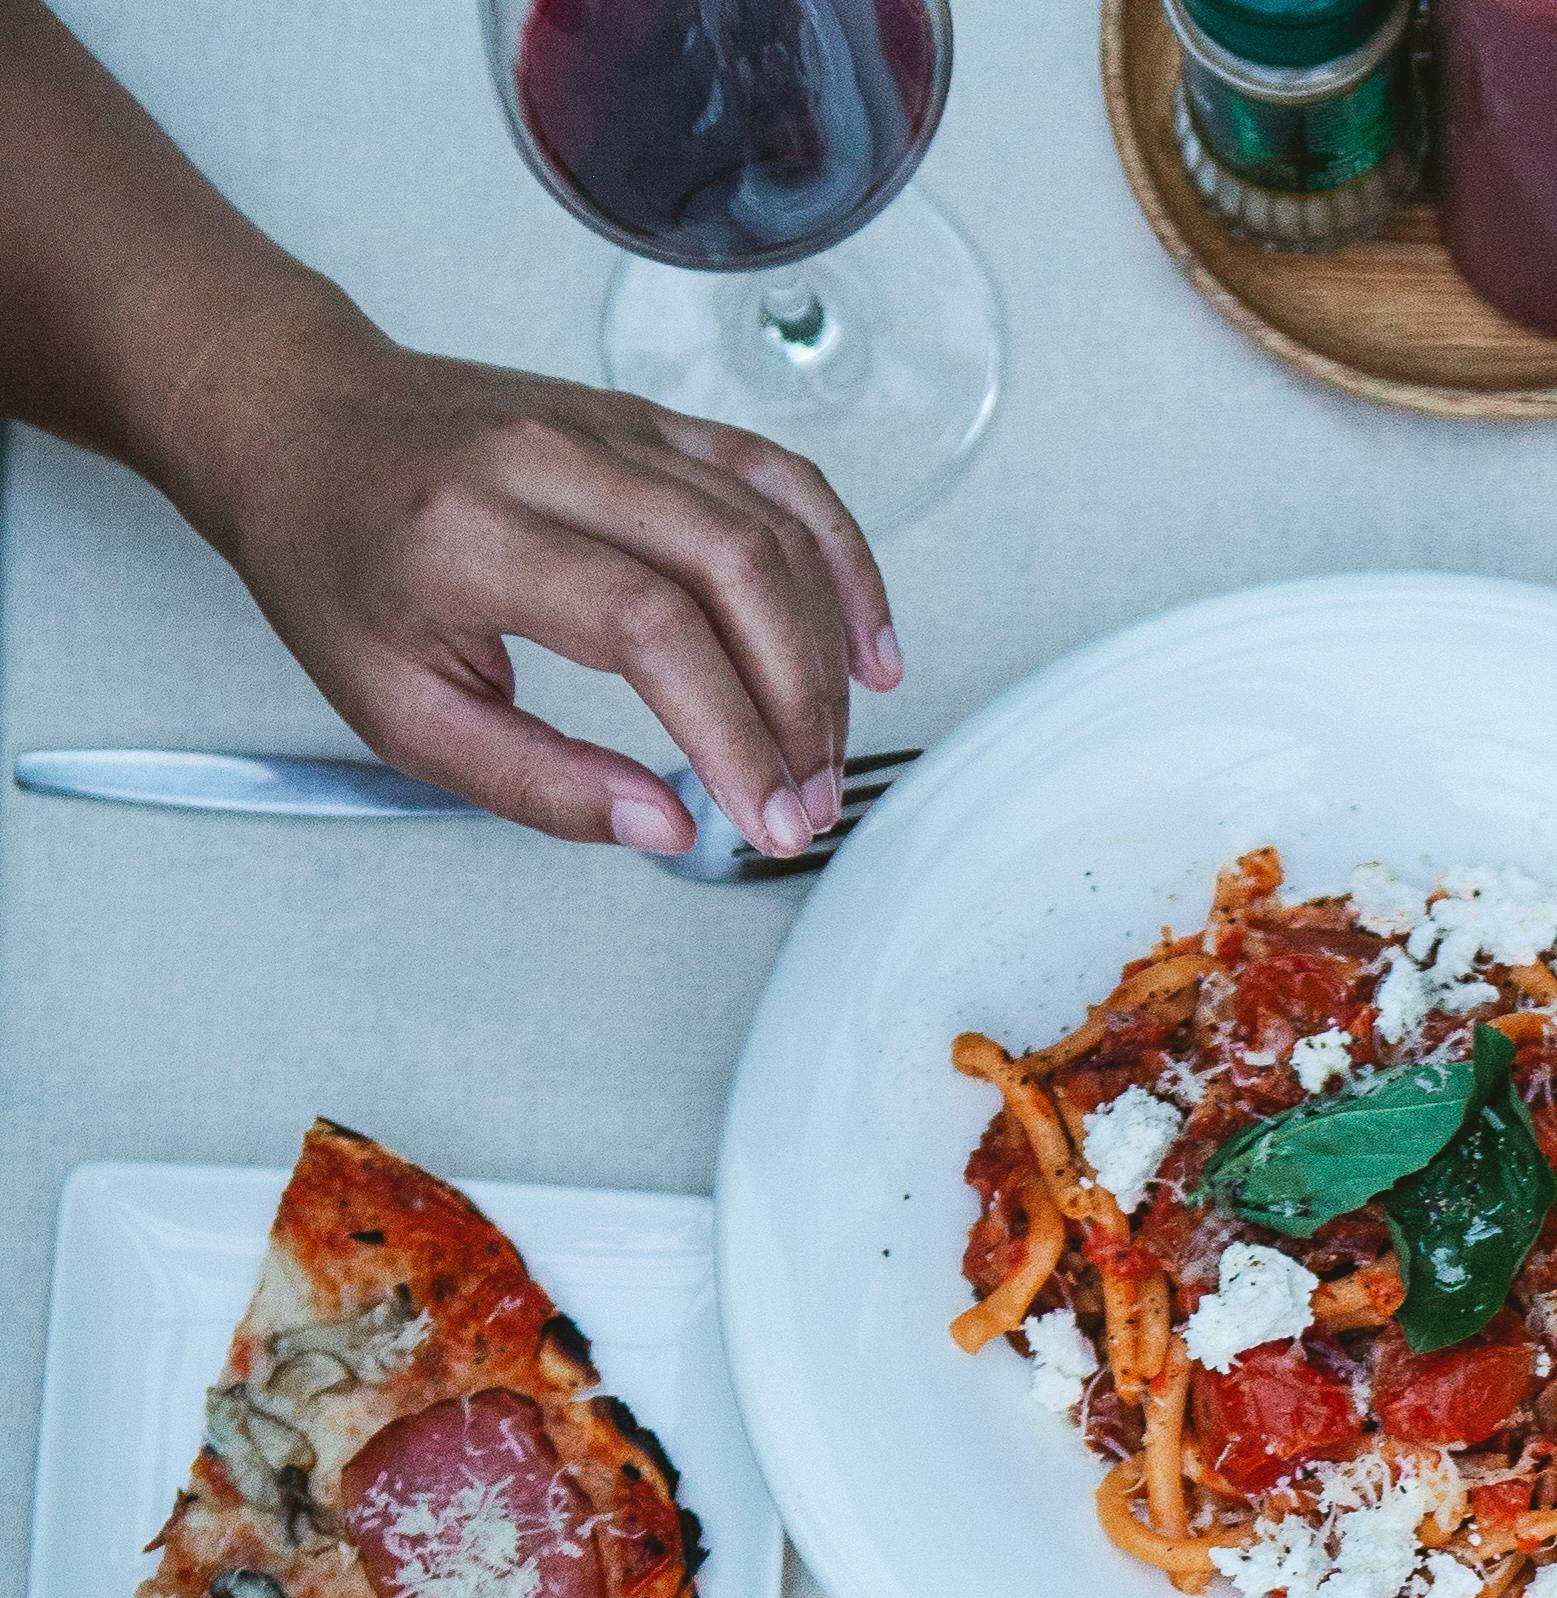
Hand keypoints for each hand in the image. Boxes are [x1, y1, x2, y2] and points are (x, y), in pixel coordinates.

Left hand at [170, 289, 895, 858]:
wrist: (299, 419)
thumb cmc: (334, 563)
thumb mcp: (396, 710)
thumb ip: (534, 781)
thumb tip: (662, 829)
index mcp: (472, 532)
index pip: (648, 624)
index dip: (731, 732)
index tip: (767, 820)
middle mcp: (551, 457)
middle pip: (733, 565)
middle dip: (798, 701)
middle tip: (806, 800)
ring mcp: (608, 424)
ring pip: (767, 522)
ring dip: (825, 649)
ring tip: (828, 749)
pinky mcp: (646, 418)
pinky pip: (774, 474)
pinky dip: (839, 557)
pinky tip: (866, 643)